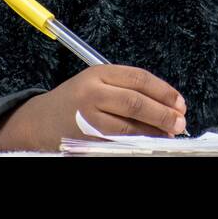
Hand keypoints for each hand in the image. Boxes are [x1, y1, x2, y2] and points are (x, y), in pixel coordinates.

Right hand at [0, 65, 188, 151]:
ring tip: (168, 136)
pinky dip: (135, 144)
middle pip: (135, 102)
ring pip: (127, 126)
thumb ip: (128, 88)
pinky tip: (147, 144)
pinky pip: (116, 143)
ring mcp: (86, 118)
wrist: (37, 122)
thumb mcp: (98, 82)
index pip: (139, 79)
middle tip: (180, 123)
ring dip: (152, 133)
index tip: (180, 103)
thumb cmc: (75, 100)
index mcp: (98, 73)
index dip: (164, 92)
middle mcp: (91, 93)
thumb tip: (167, 104)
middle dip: (163, 114)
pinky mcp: (83, 140)